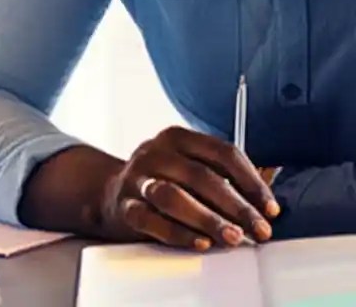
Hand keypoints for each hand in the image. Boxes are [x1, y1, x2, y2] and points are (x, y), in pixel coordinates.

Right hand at [99, 127, 279, 249]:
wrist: (110, 193)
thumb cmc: (164, 181)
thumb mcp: (191, 167)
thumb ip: (225, 178)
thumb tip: (267, 203)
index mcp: (176, 138)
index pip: (222, 153)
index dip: (251, 182)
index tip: (270, 208)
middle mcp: (154, 153)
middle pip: (201, 176)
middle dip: (236, 206)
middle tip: (258, 229)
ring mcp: (136, 179)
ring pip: (173, 196)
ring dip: (208, 219)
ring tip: (233, 237)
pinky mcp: (125, 206)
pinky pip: (152, 221)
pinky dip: (179, 233)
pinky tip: (201, 242)